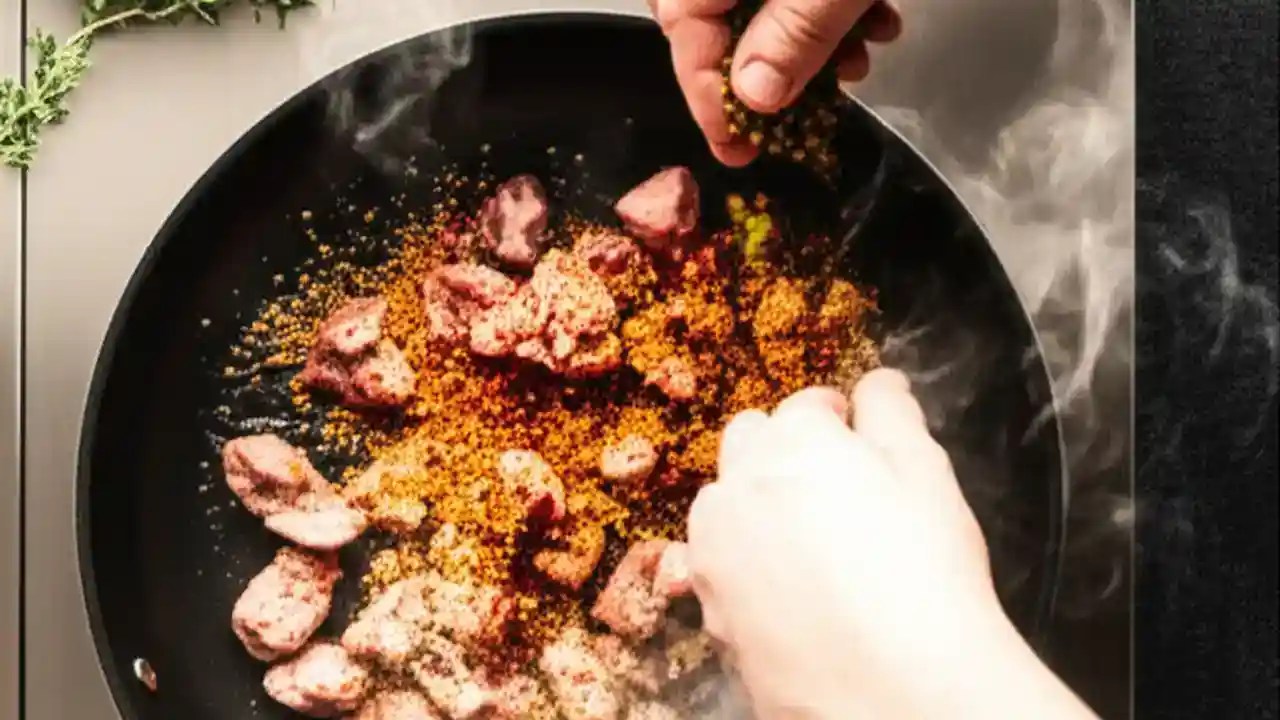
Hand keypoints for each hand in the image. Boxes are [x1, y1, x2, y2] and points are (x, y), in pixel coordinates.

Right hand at [649, 0, 901, 164]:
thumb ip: (795, 33)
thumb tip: (755, 99)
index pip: (684, 28)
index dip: (709, 95)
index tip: (736, 151)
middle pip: (714, 18)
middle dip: (768, 71)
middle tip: (796, 123)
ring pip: (761, 1)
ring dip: (812, 41)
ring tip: (857, 63)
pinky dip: (830, 5)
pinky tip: (877, 17)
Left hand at [688, 371, 1097, 718]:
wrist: (899, 687)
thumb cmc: (926, 571)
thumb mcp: (928, 474)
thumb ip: (894, 415)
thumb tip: (877, 383)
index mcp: (793, 441)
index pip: (805, 407)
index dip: (835, 420)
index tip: (855, 437)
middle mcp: (738, 484)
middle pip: (747, 443)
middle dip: (781, 451)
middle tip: (831, 489)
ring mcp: (714, 549)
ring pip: (720, 505)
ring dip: (750, 506)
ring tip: (807, 545)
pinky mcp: (708, 607)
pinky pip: (717, 569)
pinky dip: (742, 567)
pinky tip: (787, 595)